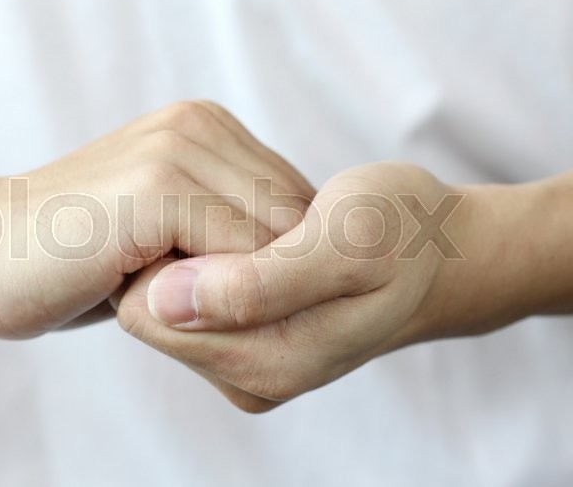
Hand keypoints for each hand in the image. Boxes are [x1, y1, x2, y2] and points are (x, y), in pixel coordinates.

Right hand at [0, 102, 314, 336]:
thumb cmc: (75, 259)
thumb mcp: (165, 232)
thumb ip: (226, 227)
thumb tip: (309, 262)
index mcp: (207, 128)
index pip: (302, 207)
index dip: (286, 271)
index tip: (239, 310)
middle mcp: (199, 125)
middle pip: (300, 227)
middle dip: (274, 288)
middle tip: (211, 320)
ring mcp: (177, 150)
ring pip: (279, 250)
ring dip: (244, 300)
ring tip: (178, 310)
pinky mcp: (154, 189)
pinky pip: (242, 265)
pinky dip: (218, 306)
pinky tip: (156, 307)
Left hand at [115, 162, 572, 411]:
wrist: (439, 251)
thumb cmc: (402, 233)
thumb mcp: (344, 245)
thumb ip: (256, 284)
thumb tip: (163, 301)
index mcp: (267, 363)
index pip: (146, 313)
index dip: (162, 251)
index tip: (208, 210)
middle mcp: (250, 377)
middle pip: (148, 313)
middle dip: (175, 256)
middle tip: (234, 212)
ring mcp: (249, 363)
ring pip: (165, 305)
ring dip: (192, 256)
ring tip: (250, 226)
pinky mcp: (250, 341)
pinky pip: (191, 300)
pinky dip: (209, 260)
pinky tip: (252, 239)